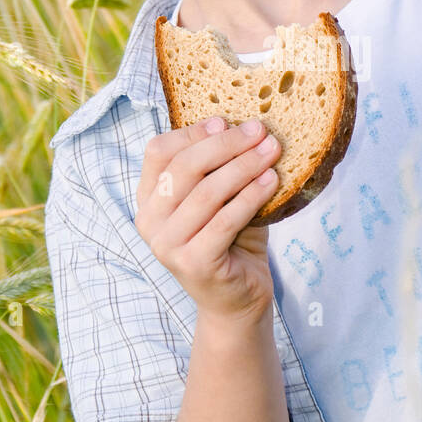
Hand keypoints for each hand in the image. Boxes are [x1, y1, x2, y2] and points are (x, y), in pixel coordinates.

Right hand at [134, 116, 280, 322]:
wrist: (237, 299)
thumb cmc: (231, 240)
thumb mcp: (221, 197)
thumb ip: (221, 166)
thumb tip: (244, 123)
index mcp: (148, 199)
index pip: (159, 151)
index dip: (192, 132)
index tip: (227, 122)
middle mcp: (149, 221)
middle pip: (184, 167)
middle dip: (226, 144)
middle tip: (261, 131)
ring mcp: (166, 245)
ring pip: (207, 192)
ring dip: (244, 166)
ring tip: (272, 152)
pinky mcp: (193, 263)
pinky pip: (225, 220)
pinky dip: (251, 196)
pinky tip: (273, 181)